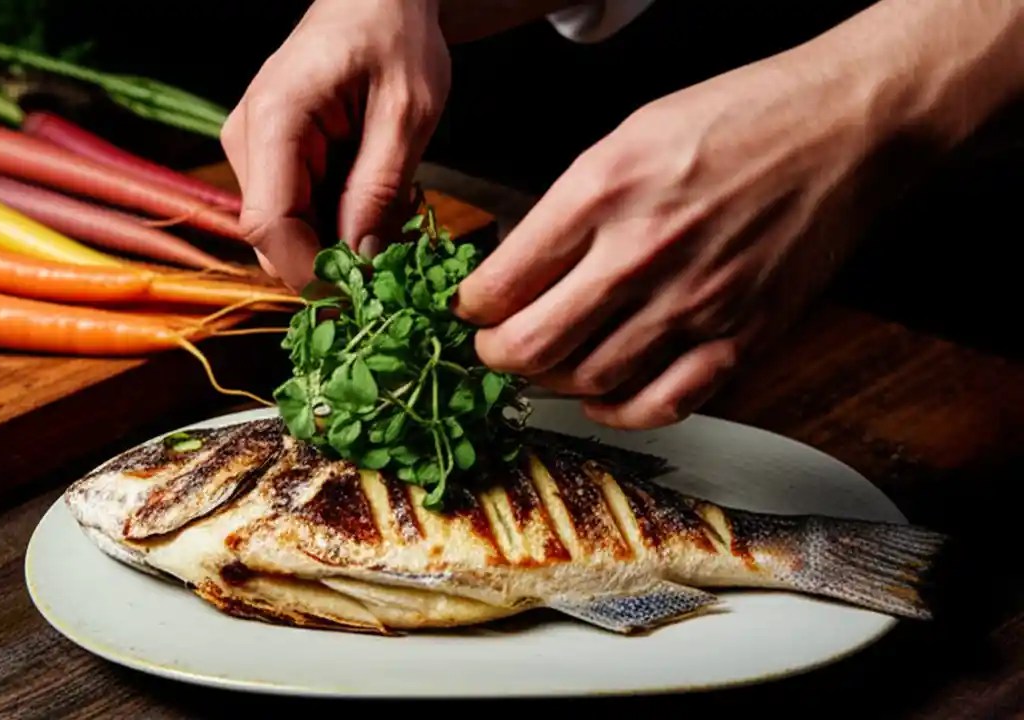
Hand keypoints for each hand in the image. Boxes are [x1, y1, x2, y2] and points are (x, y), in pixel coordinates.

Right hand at [220, 0, 450, 288]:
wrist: (376, 1)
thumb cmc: (394, 40)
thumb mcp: (407, 114)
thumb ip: (380, 188)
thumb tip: (362, 264)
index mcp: (274, 120)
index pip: (268, 223)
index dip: (310, 271)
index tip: (360, 297)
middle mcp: (248, 139)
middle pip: (271, 238)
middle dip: (329, 264)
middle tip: (391, 264)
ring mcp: (254, 151)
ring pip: (285, 234)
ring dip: (337, 245)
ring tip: (392, 220)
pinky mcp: (271, 160)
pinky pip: (297, 214)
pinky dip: (336, 226)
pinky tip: (375, 206)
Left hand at [454, 48, 908, 429]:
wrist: (844, 130)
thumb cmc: (741, 120)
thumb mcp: (629, 136)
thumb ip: (571, 205)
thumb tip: (521, 264)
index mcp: (604, 191)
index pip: (503, 280)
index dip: (472, 306)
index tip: (472, 308)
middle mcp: (642, 253)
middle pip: (534, 344)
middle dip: (497, 355)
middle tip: (494, 348)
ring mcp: (694, 304)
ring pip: (589, 381)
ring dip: (553, 382)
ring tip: (547, 365)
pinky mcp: (741, 337)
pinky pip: (663, 403)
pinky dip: (621, 411)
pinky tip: (605, 398)